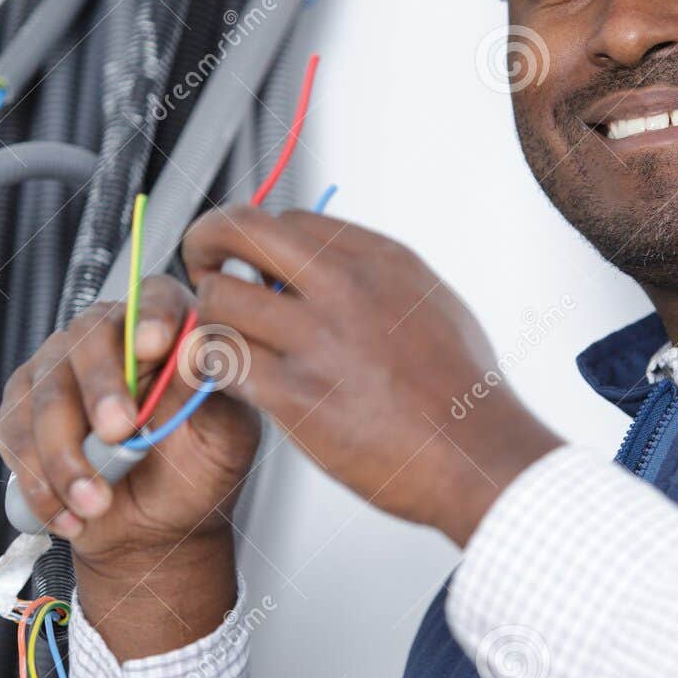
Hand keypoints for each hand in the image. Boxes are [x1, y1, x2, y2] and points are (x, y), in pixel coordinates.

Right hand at [0, 275, 260, 654]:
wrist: (157, 526)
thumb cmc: (197, 470)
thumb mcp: (223, 437)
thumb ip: (207, 392)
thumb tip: (197, 352)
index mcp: (167, 328)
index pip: (155, 300)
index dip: (152, 318)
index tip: (155, 346)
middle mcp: (108, 338)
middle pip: (89, 340)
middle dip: (101, 389)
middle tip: (119, 432)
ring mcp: (59, 369)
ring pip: (48, 394)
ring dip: (67, 455)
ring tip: (96, 502)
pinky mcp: (23, 408)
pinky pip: (16, 433)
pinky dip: (40, 479)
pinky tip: (69, 510)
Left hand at [180, 206, 561, 544]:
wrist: (478, 456)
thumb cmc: (463, 393)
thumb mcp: (432, 302)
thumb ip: (377, 277)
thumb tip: (336, 265)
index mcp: (378, 259)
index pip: (288, 220)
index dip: (259, 241)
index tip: (251, 262)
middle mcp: (343, 286)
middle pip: (240, 231)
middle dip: (206, 242)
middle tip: (199, 264)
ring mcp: (316, 339)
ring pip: (218, 298)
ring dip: (207, 316)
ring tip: (219, 338)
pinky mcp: (295, 395)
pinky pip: (221, 360)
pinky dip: (212, 365)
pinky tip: (227, 377)